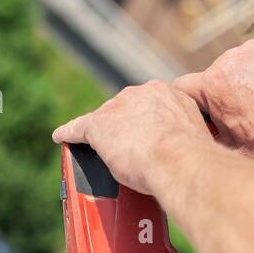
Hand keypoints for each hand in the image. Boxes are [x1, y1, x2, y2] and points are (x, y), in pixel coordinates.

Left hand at [51, 80, 211, 194]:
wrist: (177, 159)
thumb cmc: (190, 156)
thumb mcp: (191, 137)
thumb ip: (181, 136)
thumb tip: (184, 152)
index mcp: (166, 94)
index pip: (150, 106)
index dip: (148, 123)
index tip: (150, 135)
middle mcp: (140, 93)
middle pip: (124, 109)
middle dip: (126, 128)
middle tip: (130, 150)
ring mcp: (117, 108)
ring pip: (105, 120)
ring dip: (105, 136)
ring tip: (106, 153)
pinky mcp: (97, 126)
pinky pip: (78, 127)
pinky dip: (69, 133)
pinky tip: (61, 137)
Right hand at [174, 35, 253, 163]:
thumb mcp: (237, 151)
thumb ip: (209, 140)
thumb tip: (196, 139)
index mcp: (214, 85)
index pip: (182, 89)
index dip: (188, 106)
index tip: (199, 117)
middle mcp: (230, 59)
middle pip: (211, 79)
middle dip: (220, 96)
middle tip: (240, 118)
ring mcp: (253, 48)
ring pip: (235, 67)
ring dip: (242, 83)